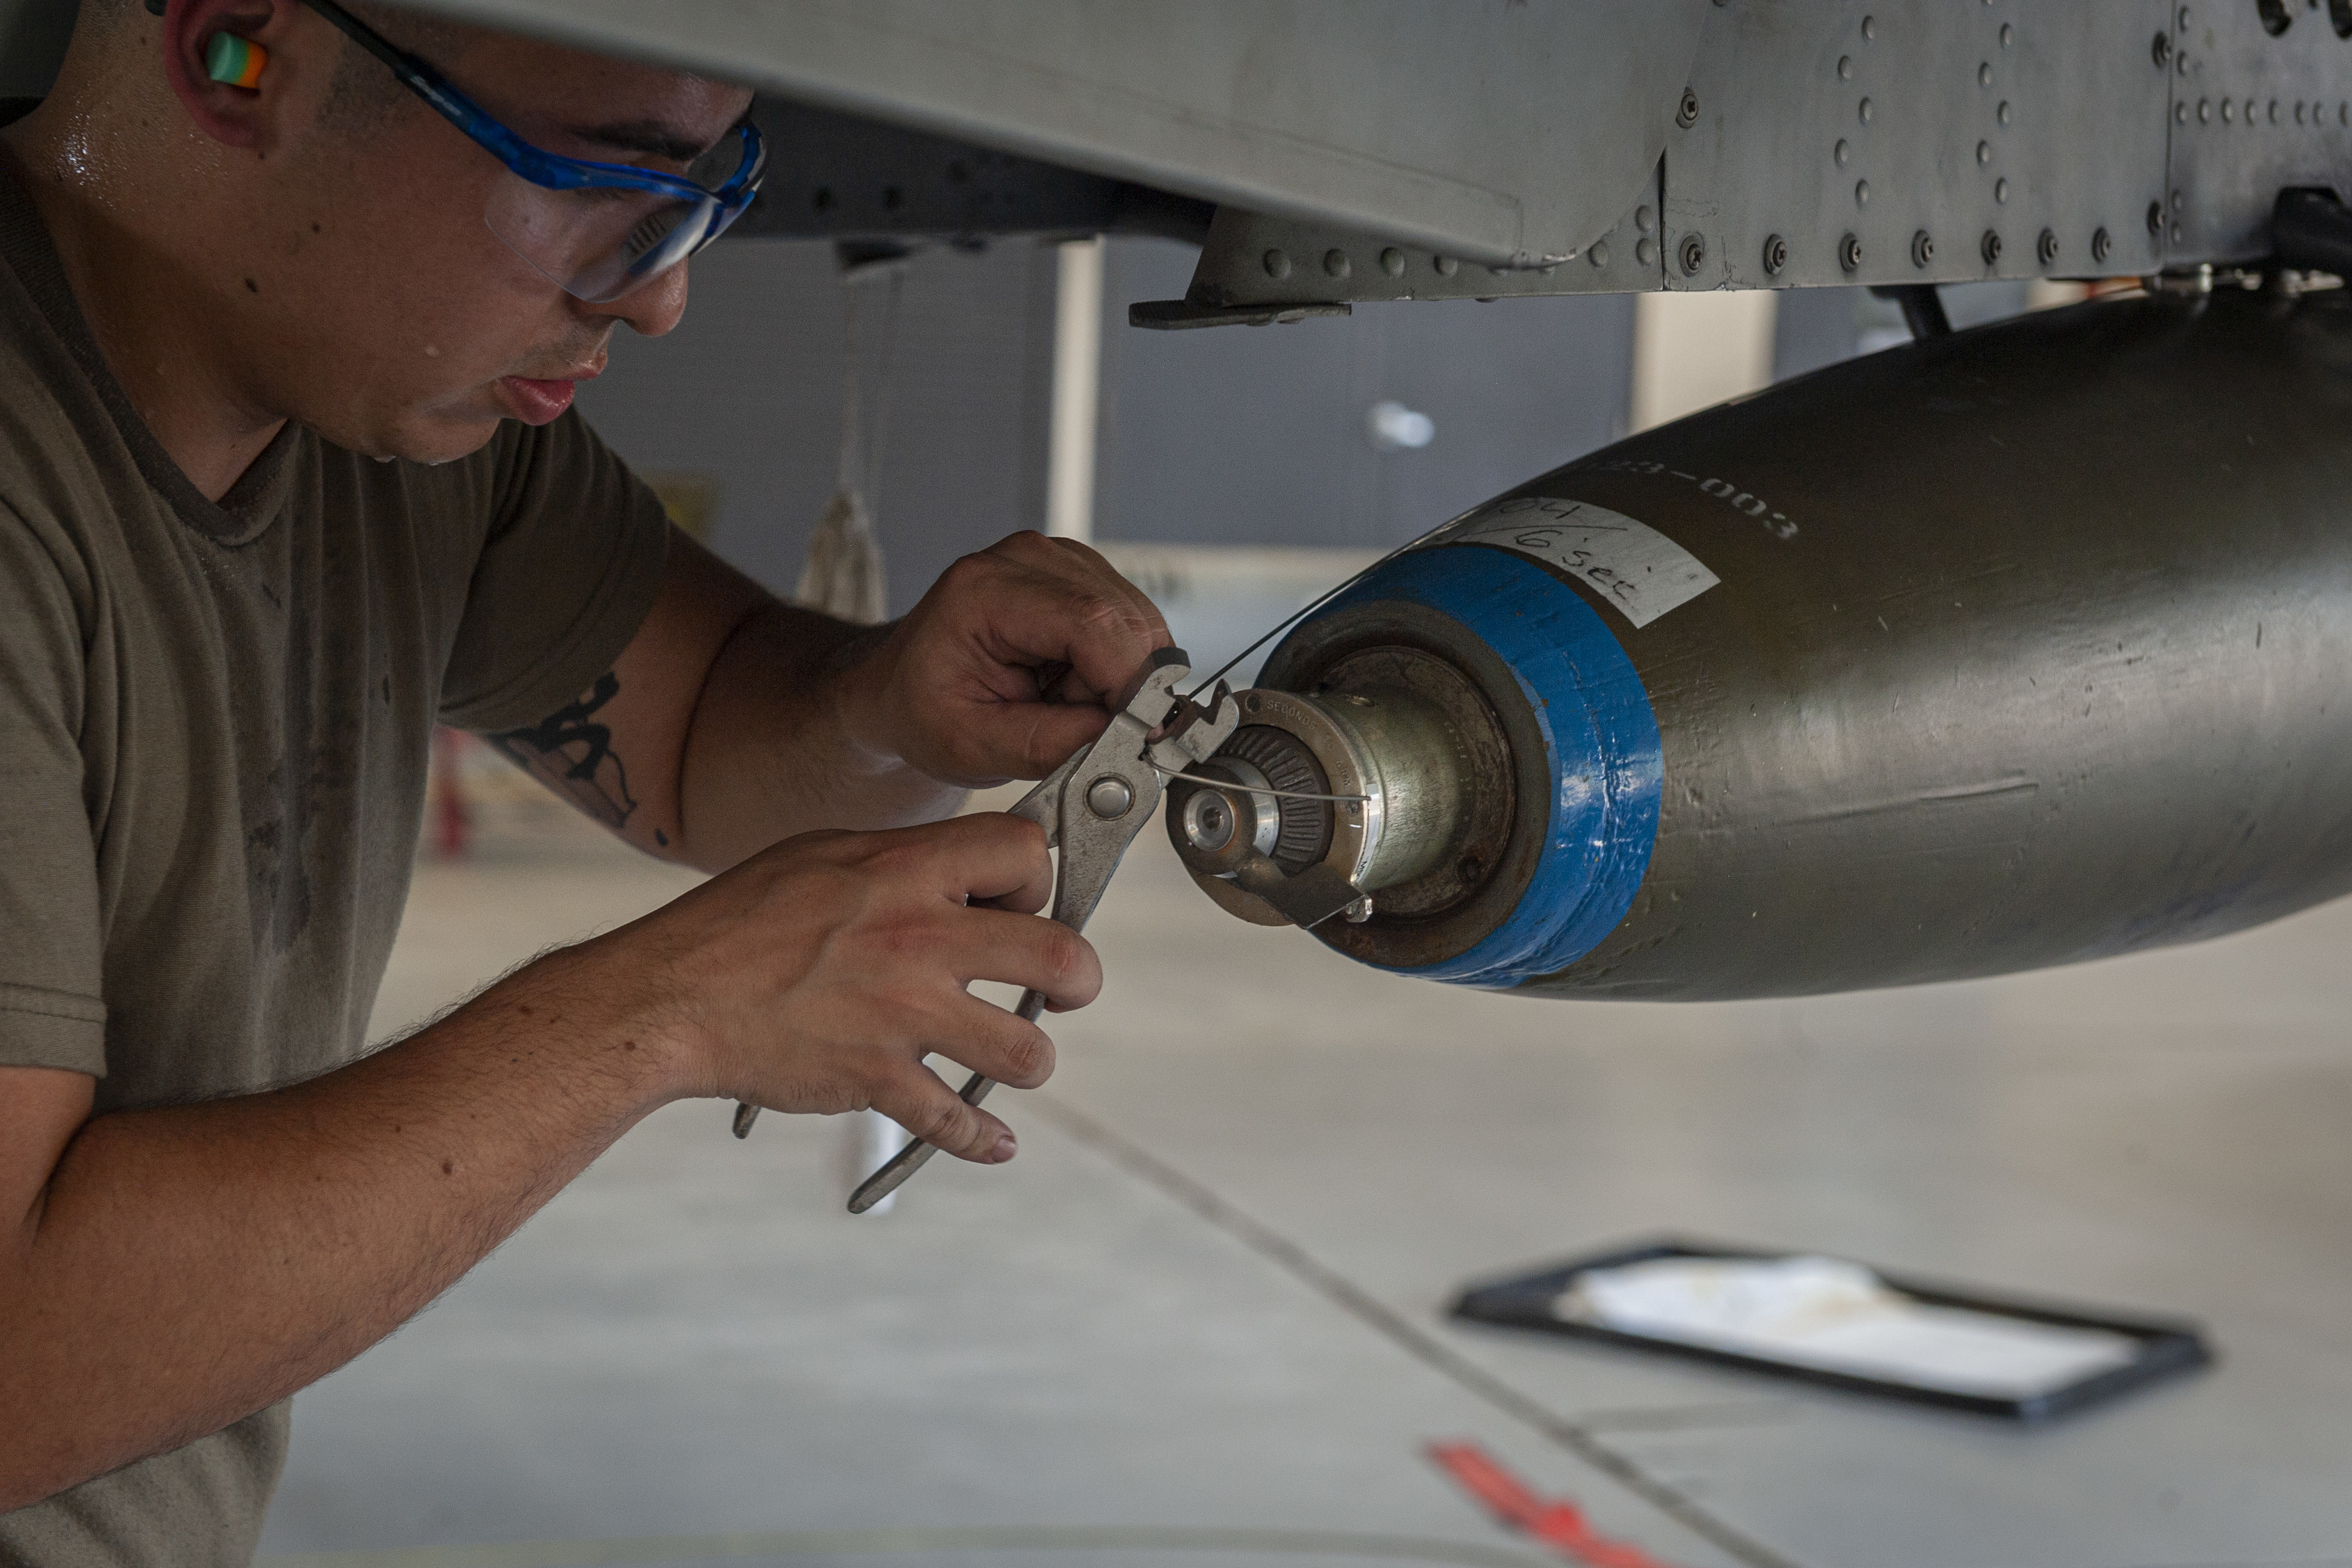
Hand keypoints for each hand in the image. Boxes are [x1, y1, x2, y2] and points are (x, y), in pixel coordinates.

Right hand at [585, 813, 1099, 1159]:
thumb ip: (901, 862)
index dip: (1037, 877)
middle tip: (1067, 988)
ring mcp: (901, 1015)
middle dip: (1079, 978)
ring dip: (1031, 1060)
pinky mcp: (877, 1079)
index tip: (1021, 903)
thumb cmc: (738, 921)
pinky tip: (994, 1141)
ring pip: (1026, 1051)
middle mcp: (917, 939)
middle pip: (1059, 955)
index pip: (1024, 849)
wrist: (670, 999)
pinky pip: (959, 1123)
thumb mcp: (823, 855)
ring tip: (1015, 1057)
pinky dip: (984, 1141)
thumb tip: (963, 869)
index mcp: (904, 870)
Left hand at [840, 531, 1171, 786]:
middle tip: (1077, 726)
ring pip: (1140, 626)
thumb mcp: (970, 748)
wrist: (902, 685)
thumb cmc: (924, 711)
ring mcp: (1058, 558)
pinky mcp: (1081, 573)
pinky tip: (1070, 681)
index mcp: (985, 590)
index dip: (1129, 683)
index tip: (1138, 738)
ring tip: (1060, 701)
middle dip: (1122, 689)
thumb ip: (1047, 746)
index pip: (1091, 622)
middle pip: (1126, 621)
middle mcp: (1027, 558)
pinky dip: (1116, 666)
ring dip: (1117, 679)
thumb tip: (1126, 739)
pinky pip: (1133, 625)